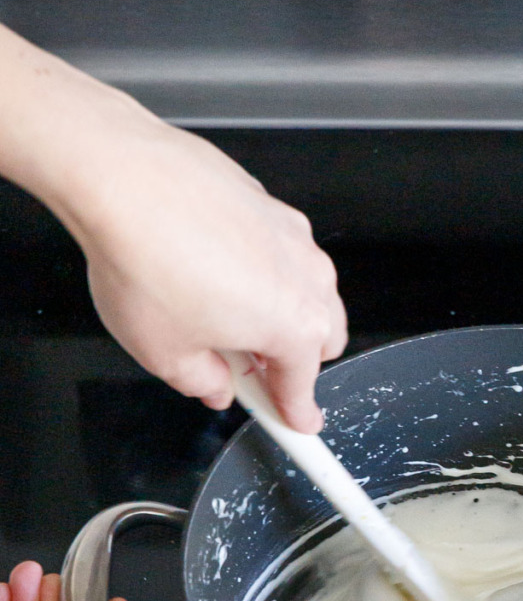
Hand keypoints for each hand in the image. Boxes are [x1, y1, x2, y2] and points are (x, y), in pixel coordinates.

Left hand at [77, 113, 346, 433]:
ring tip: (219, 313)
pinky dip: (259, 269)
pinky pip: (279, 251)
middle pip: (323, 337)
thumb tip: (214, 385)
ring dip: (277, 310)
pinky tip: (206, 267)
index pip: (303, 387)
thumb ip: (202, 382)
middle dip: (292, 358)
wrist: (121, 178)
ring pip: (306, 290)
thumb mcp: (165, 355)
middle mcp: (306, 277)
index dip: (295, 411)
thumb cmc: (144, 260)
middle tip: (246, 368)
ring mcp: (290, 234)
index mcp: (293, 326)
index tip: (296, 422)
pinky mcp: (266, 202)